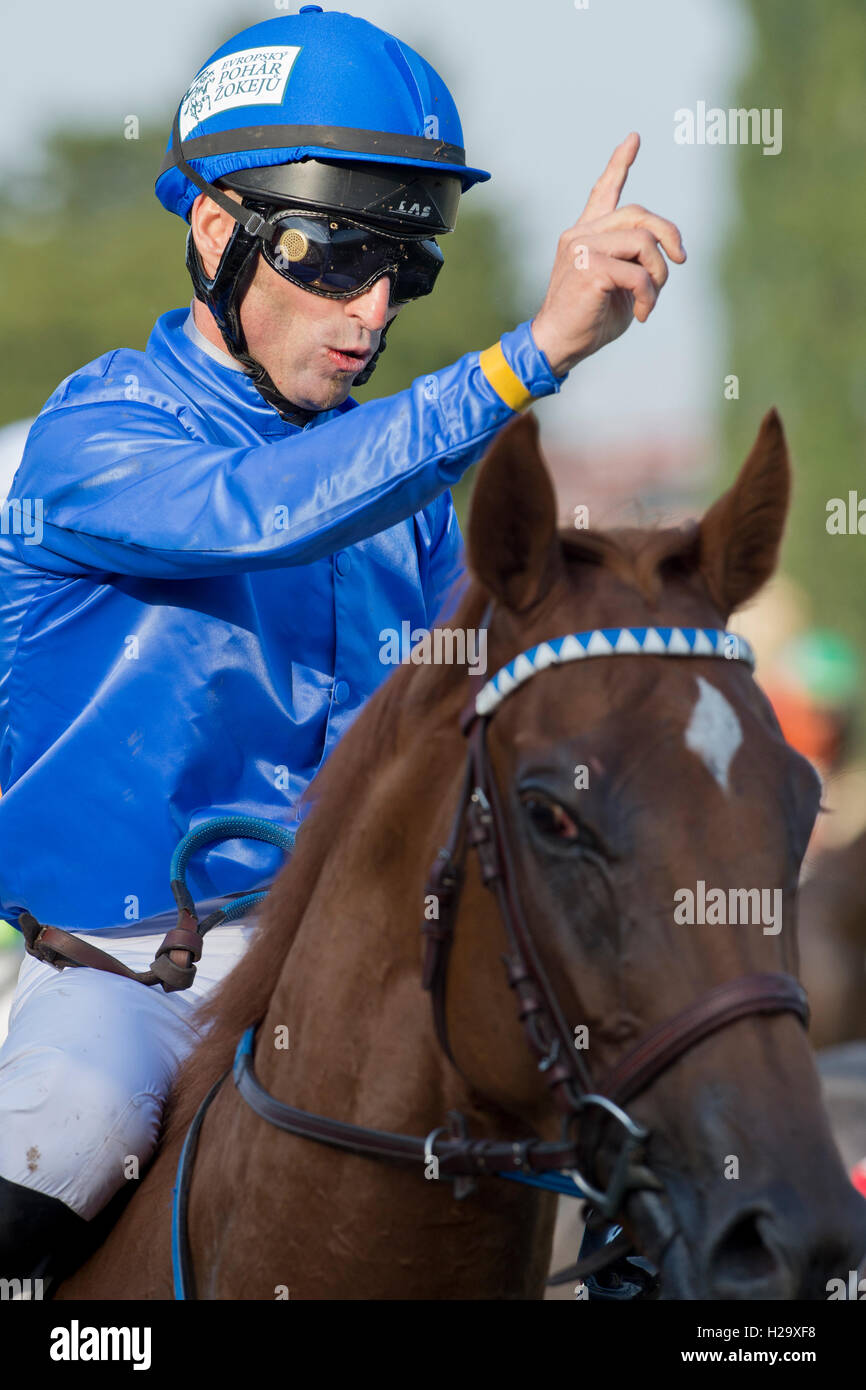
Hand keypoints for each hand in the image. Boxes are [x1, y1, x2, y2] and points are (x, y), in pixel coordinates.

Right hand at [531, 133, 685, 376]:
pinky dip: (648, 295)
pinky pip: (637, 273)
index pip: (603, 192)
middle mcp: (581, 235)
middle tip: (680, 261)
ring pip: (643, 242)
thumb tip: (670, 256)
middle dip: (669, 236)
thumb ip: (637, 264)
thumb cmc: (588, 323)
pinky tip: (641, 314)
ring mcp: (582, 247)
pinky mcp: (588, 267)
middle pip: (639, 215)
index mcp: (585, 236)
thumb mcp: (620, 288)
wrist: (556, 345)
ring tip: (650, 301)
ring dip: (658, 274)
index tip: (634, 139)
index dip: (619, 164)